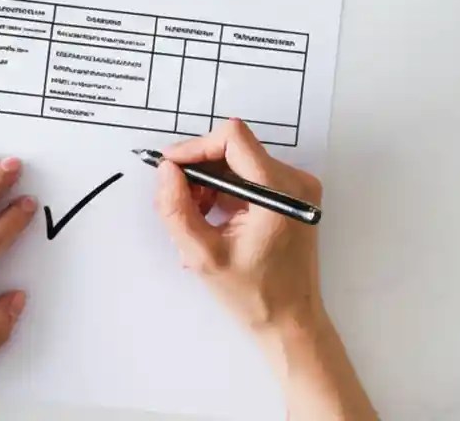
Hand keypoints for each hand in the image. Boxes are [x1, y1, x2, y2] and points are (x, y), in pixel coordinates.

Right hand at [153, 118, 324, 333]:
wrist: (290, 321)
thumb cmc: (253, 295)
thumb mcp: (203, 255)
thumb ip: (177, 209)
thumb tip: (165, 171)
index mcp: (279, 190)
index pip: (232, 138)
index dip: (195, 148)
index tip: (169, 169)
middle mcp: (293, 180)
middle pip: (232, 150)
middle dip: (198, 172)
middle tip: (178, 203)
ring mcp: (294, 187)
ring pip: (235, 163)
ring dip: (207, 184)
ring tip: (194, 219)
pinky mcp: (289, 196)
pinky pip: (246, 178)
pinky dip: (222, 192)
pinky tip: (210, 221)